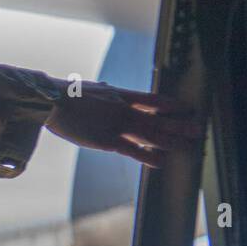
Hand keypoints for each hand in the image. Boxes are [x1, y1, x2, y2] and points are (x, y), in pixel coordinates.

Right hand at [44, 82, 201, 167]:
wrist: (50, 101)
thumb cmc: (66, 94)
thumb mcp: (89, 87)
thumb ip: (101, 89)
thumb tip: (105, 84)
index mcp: (118, 94)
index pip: (151, 99)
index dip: (169, 104)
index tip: (183, 108)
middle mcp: (123, 109)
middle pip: (158, 119)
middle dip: (179, 125)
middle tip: (196, 129)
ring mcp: (117, 125)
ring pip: (152, 135)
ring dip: (172, 141)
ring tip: (188, 146)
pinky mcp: (108, 141)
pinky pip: (134, 150)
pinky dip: (150, 156)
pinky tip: (162, 161)